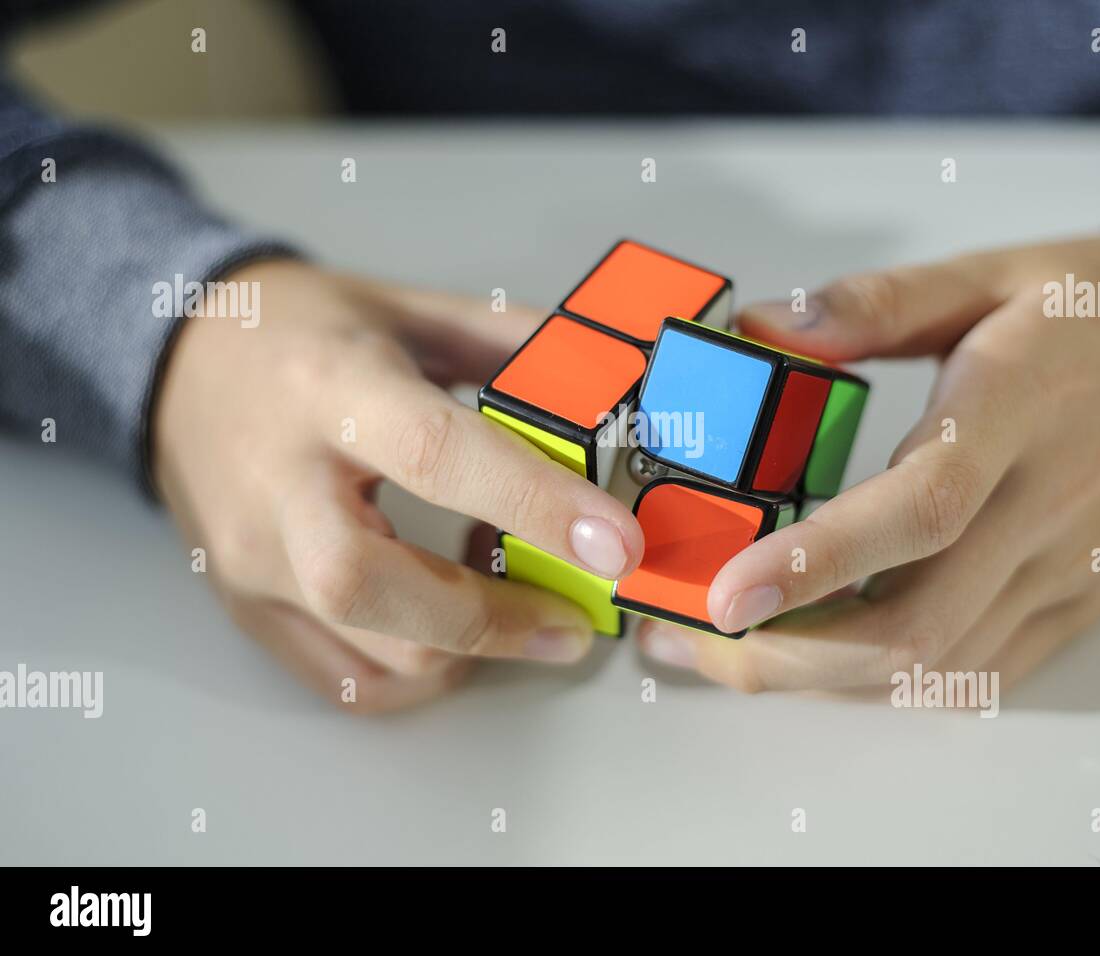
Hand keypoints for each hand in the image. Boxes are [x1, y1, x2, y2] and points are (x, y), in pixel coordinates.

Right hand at [152, 260, 642, 711]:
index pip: (436, 455)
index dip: (536, 504)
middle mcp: (279, 482)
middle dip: (496, 620)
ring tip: (514, 610)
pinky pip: (344, 677)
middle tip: (572, 619)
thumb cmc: (301, 329)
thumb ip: (508, 344)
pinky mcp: (245, 604)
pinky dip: (419, 671)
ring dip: (469, 651)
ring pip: (369, 649)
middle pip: (377, 586)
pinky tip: (452, 631)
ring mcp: (251, 555)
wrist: (176, 359)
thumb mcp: (408, 310)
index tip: (615, 545)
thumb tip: (607, 387)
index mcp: (330, 387)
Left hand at [637, 234, 1099, 693]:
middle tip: (688, 640)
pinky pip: (978, 675)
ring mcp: (1066, 570)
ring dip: (822, 679)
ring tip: (732, 653)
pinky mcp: (1079, 604)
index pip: (921, 509)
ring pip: (937, 668)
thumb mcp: (991, 273)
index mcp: (1015, 411)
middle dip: (786, 656)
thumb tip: (763, 327)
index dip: (819, 563)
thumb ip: (873, 303)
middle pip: (914, 627)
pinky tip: (827, 657)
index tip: (726, 595)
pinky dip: (890, 683)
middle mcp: (1043, 510)